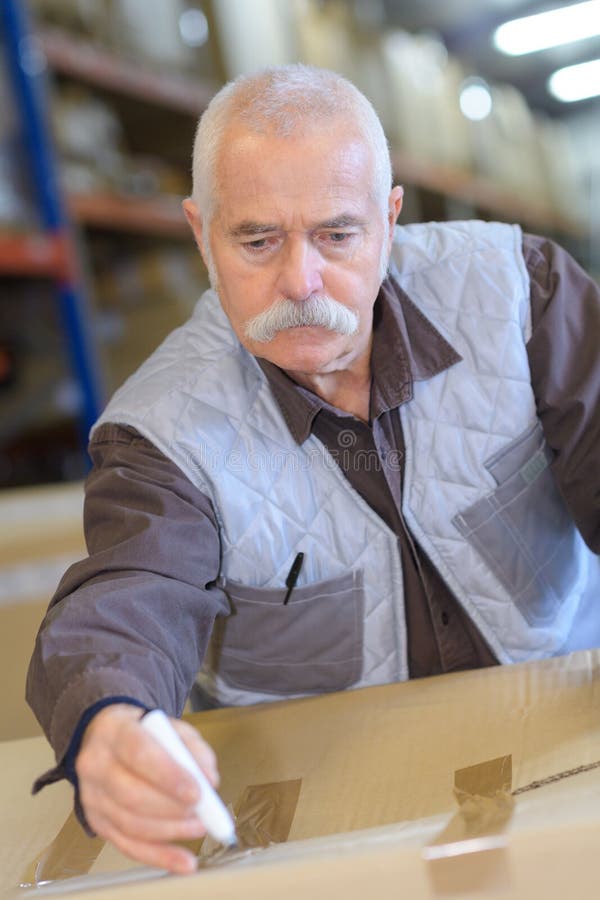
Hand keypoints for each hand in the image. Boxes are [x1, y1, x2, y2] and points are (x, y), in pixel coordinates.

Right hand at [75, 703, 218, 873]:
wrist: (103, 738)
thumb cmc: (143, 732)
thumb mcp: (168, 726)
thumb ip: (191, 747)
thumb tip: (209, 779)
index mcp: (114, 731)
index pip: (139, 753)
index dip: (169, 776)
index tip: (198, 792)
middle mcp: (95, 764)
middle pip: (131, 794)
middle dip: (171, 809)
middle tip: (202, 813)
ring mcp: (92, 797)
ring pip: (130, 823)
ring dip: (170, 832)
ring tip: (199, 828)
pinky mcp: (97, 822)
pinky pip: (127, 845)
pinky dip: (159, 857)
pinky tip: (184, 861)